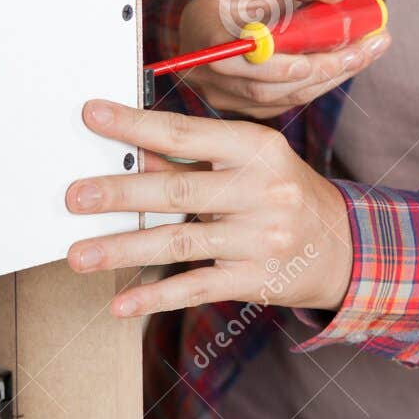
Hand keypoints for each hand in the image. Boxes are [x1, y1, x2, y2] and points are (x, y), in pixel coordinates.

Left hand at [65, 99, 354, 316]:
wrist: (342, 244)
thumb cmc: (284, 192)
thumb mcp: (249, 164)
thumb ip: (194, 160)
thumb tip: (133, 154)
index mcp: (256, 148)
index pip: (184, 133)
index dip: (135, 125)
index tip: (93, 116)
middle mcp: (261, 190)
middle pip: (178, 191)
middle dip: (121, 194)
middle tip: (76, 196)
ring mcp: (260, 238)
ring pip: (179, 242)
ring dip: (123, 248)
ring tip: (80, 254)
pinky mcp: (254, 279)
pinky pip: (196, 287)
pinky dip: (155, 296)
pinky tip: (121, 302)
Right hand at [177, 0, 389, 116]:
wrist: (237, 9)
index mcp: (201, 29)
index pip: (230, 57)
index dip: (270, 65)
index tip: (307, 62)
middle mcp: (206, 70)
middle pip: (264, 84)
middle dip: (320, 68)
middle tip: (366, 46)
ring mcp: (226, 94)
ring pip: (284, 96)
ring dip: (332, 75)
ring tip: (372, 46)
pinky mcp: (251, 106)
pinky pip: (291, 100)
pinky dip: (326, 80)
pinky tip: (355, 58)